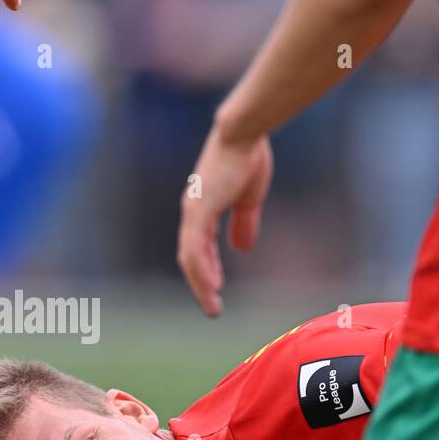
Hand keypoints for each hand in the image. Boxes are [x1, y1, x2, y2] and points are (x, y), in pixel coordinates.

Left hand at [177, 127, 272, 316]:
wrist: (243, 134)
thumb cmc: (246, 158)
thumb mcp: (248, 198)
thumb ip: (244, 223)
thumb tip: (242, 248)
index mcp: (202, 209)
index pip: (199, 247)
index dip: (206, 268)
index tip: (215, 286)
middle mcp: (192, 212)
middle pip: (190, 257)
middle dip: (200, 283)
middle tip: (211, 306)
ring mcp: (193, 212)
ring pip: (191, 258)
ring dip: (201, 284)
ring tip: (212, 305)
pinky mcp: (199, 210)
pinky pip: (196, 248)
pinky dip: (202, 269)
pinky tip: (211, 286)